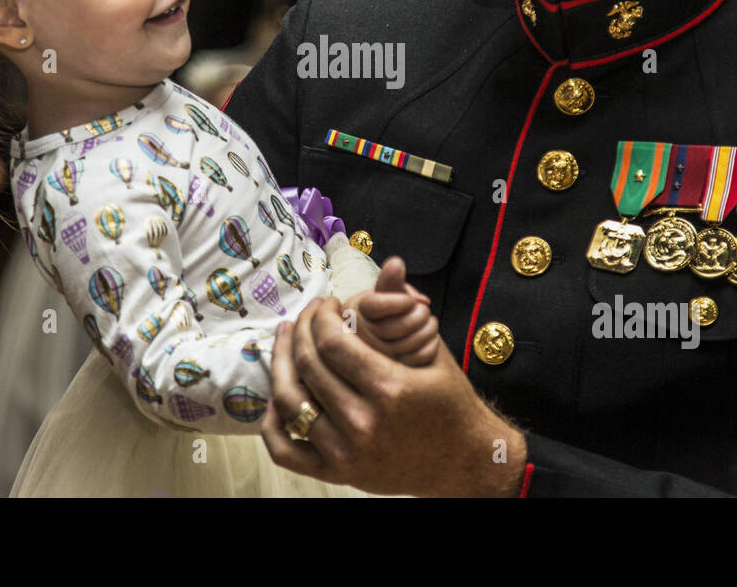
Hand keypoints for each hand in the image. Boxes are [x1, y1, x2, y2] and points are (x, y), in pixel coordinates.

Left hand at [261, 290, 527, 496]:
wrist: (464, 461)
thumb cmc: (450, 401)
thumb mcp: (433, 349)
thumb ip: (403, 307)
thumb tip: (392, 262)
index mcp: (387, 388)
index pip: (331, 341)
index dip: (321, 315)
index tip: (326, 303)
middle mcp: (362, 422)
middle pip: (308, 365)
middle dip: (301, 329)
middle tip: (307, 314)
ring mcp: (345, 452)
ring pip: (290, 401)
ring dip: (281, 363)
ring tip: (286, 340)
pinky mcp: (336, 474)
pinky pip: (285, 450)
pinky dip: (272, 423)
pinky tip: (278, 394)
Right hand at [344, 257, 439, 365]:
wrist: (389, 346)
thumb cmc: (387, 314)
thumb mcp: (384, 295)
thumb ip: (390, 281)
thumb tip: (396, 263)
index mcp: (352, 313)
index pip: (376, 306)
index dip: (400, 301)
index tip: (409, 300)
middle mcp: (357, 339)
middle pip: (398, 324)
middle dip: (419, 313)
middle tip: (422, 311)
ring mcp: (373, 361)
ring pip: (412, 340)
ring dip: (429, 328)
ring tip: (427, 324)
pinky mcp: (391, 378)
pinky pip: (420, 357)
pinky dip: (431, 345)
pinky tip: (427, 342)